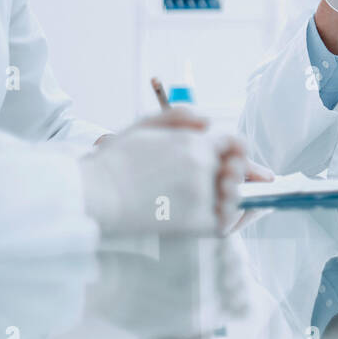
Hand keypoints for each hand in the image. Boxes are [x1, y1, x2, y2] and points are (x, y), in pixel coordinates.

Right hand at [80, 124, 254, 234]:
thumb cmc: (114, 161)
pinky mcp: (194, 222)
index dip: (241, 152)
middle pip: (237, 169)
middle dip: (239, 173)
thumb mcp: (145, 124)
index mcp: (194, 141)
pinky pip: (224, 222)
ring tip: (225, 197)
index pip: (234, 143)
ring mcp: (200, 194)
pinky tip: (222, 216)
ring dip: (235, 196)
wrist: (93, 194)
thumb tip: (209, 121)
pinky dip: (228, 219)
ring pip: (234, 196)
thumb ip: (181, 116)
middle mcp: (202, 166)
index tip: (244, 163)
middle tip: (236, 180)